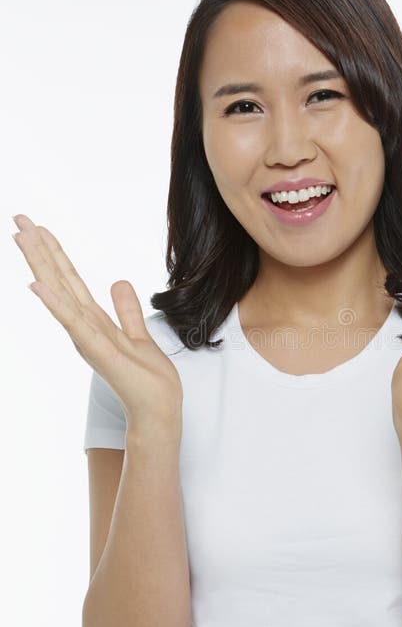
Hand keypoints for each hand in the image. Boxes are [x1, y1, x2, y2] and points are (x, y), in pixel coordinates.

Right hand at [12, 213, 182, 424]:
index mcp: (93, 320)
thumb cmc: (147, 378)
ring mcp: (87, 338)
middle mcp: (84, 326)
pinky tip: (35, 284)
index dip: (54, 252)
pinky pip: (72, 322)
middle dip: (39, 249)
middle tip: (18, 217)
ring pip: (59, 293)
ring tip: (21, 236)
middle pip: (58, 280)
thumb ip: (126, 309)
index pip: (69, 279)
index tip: (37, 227)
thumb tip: (118, 282)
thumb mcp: (137, 334)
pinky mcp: (97, 350)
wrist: (158, 408)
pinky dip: (53, 303)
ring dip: (40, 264)